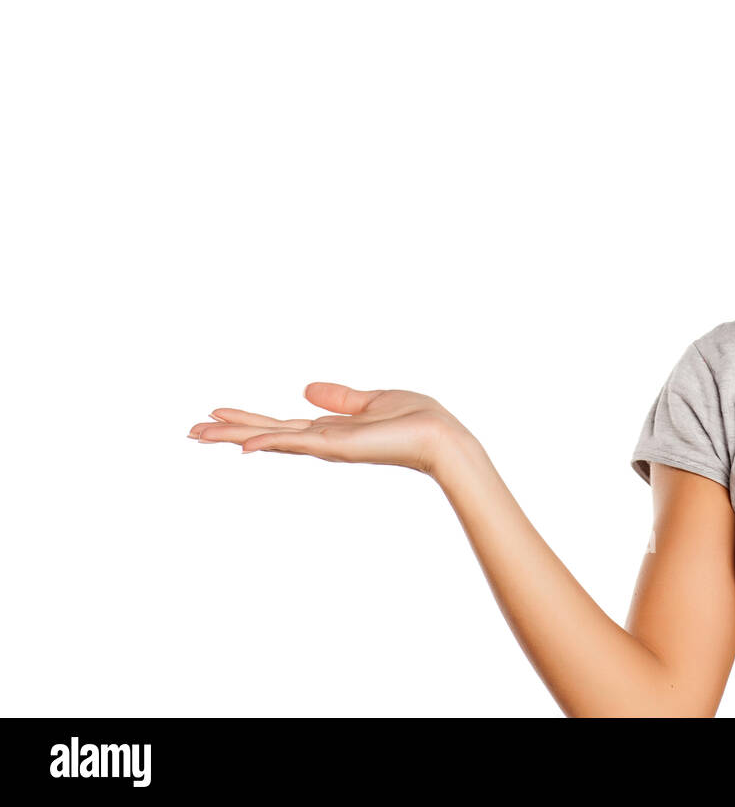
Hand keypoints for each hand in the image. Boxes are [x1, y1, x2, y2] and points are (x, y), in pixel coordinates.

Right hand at [188, 382, 478, 482]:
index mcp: (330, 429)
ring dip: (235, 435)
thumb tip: (306, 389)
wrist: (442, 437)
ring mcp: (327, 445)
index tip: (216, 414)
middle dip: (229, 431)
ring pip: (271, 438)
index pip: (279, 423)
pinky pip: (297, 443)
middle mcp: (323, 440)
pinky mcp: (338, 446)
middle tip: (190, 430)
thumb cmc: (418, 421)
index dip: (248, 419)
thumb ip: (339, 398)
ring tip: (199, 433)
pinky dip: (270, 442)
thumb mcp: (372, 400)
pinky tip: (244, 445)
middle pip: (265, 433)